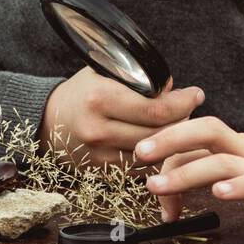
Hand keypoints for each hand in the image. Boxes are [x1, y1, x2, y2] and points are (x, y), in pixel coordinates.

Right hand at [38, 67, 203, 168]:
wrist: (46, 121)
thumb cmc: (81, 92)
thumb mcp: (104, 72)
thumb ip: (137, 78)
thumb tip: (172, 90)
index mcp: (100, 98)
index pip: (156, 109)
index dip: (183, 103)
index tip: (196, 94)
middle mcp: (99, 129)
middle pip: (159, 134)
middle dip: (181, 121)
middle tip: (189, 109)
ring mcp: (99, 154)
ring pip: (153, 153)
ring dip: (171, 140)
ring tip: (177, 124)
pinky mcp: (101, 171)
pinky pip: (141, 166)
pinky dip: (156, 155)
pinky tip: (161, 142)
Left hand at [135, 116, 243, 232]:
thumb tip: (232, 144)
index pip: (202, 136)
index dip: (171, 148)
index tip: (146, 168)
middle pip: (208, 131)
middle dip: (168, 141)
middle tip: (139, 156)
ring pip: (225, 162)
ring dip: (188, 172)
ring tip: (160, 184)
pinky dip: (241, 188)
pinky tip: (220, 194)